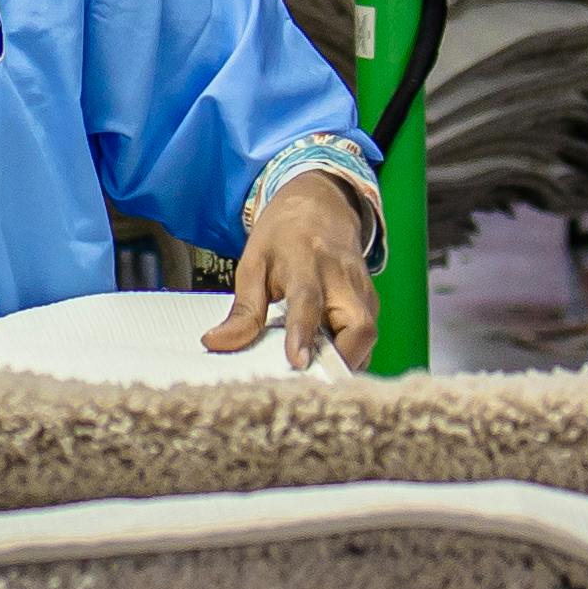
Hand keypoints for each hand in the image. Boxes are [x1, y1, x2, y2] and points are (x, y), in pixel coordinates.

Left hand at [203, 170, 382, 368]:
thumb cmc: (283, 237)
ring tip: (314, 377)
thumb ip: (242, 309)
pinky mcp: (372, 303)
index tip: (296, 361)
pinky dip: (349, 355)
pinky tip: (325, 363)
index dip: (303, 333)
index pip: (308, 301)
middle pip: (357, 326)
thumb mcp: (253, 264)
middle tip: (311, 381)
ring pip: (367, 337)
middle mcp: (343, 277)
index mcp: (307, 260)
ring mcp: (363, 291)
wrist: (320, 206)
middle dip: (341, 359)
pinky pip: (367, 338)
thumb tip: (215, 343)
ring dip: (345, 361)